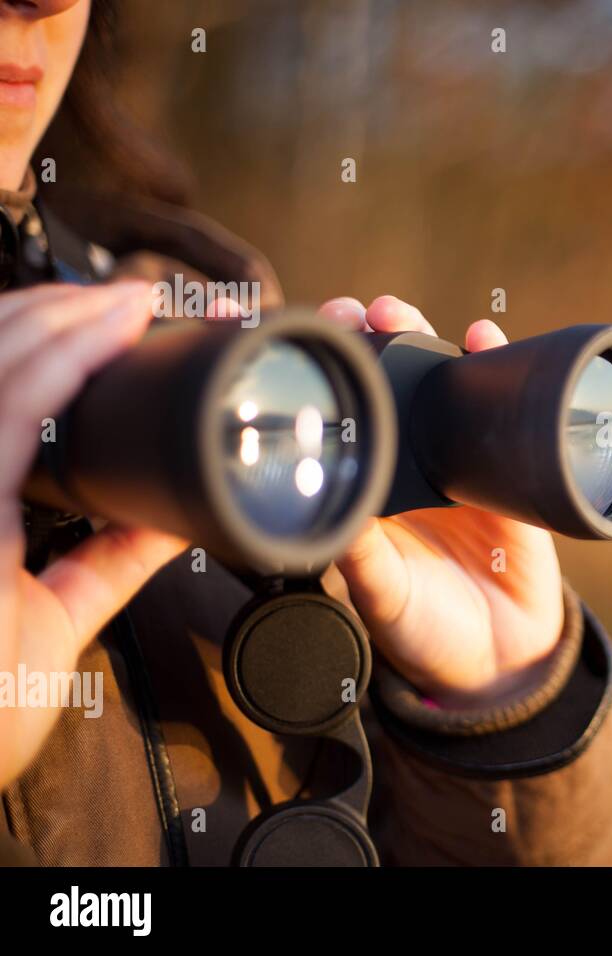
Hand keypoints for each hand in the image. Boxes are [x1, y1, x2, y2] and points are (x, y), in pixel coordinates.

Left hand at [0, 283, 185, 787]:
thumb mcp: (54, 636)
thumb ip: (115, 563)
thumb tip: (183, 513)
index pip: (20, 384)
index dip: (83, 333)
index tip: (137, 308)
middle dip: (54, 309)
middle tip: (123, 299)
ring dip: (23, 329)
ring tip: (83, 315)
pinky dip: (9, 380)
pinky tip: (40, 374)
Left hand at [315, 296, 564, 708]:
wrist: (501, 658)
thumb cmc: (425, 629)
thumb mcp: (381, 595)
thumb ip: (360, 556)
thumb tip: (334, 503)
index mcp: (365, 488)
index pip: (338, 416)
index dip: (321, 377)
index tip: (301, 343)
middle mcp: (407, 463)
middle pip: (386, 383)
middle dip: (366, 337)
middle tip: (351, 313)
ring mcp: (457, 458)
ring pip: (438, 382)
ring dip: (423, 336)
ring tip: (400, 312)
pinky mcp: (505, 465)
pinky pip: (502, 405)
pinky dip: (495, 362)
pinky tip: (484, 337)